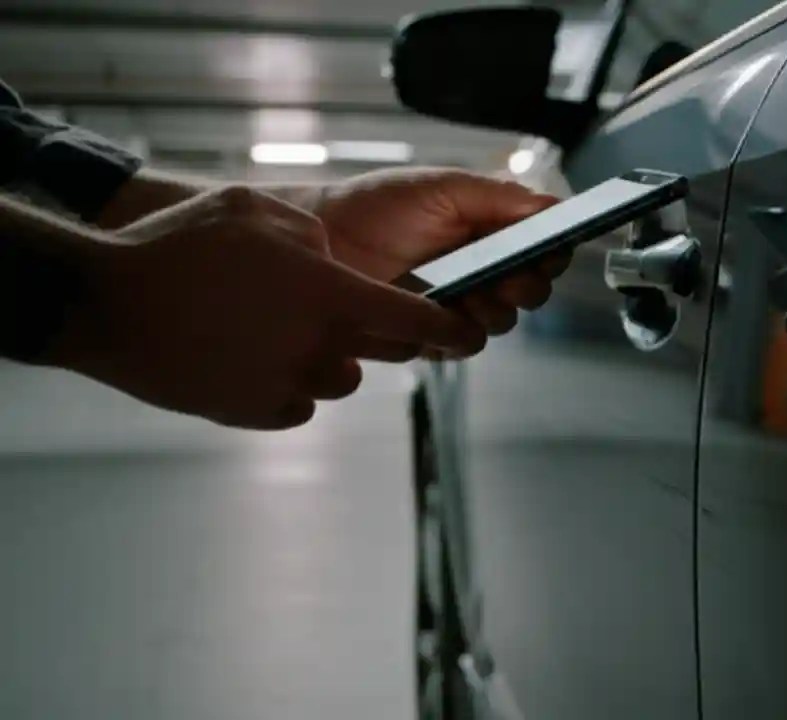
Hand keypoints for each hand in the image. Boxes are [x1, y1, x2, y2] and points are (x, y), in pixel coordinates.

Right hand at [57, 186, 484, 428]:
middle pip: (385, 350)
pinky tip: (244, 352)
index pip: (419, 321)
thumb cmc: (179, 248)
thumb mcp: (257, 212)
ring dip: (323, 354)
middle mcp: (322, 349)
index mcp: (332, 297)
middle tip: (343, 308)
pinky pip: (296, 401)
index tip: (470, 333)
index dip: (451, 327)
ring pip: (338, 376)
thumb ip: (313, 238)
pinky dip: (285, 382)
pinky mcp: (256, 414)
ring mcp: (289, 386)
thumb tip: (334, 261)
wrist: (105, 305)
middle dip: (379, 330)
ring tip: (267, 323)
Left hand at [313, 168, 567, 335]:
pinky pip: (463, 345)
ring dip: (493, 311)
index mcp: (492, 232)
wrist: (323, 238)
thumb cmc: (377, 205)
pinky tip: (441, 315)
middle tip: (507, 280)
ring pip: (502, 322)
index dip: (552, 254)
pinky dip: (458, 333)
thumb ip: (500, 197)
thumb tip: (555, 206)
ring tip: (467, 297)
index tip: (546, 254)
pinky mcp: (432, 334)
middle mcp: (482, 270)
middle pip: (533, 290)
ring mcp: (458, 304)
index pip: (543, 249)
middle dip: (527, 287)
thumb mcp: (443, 188)